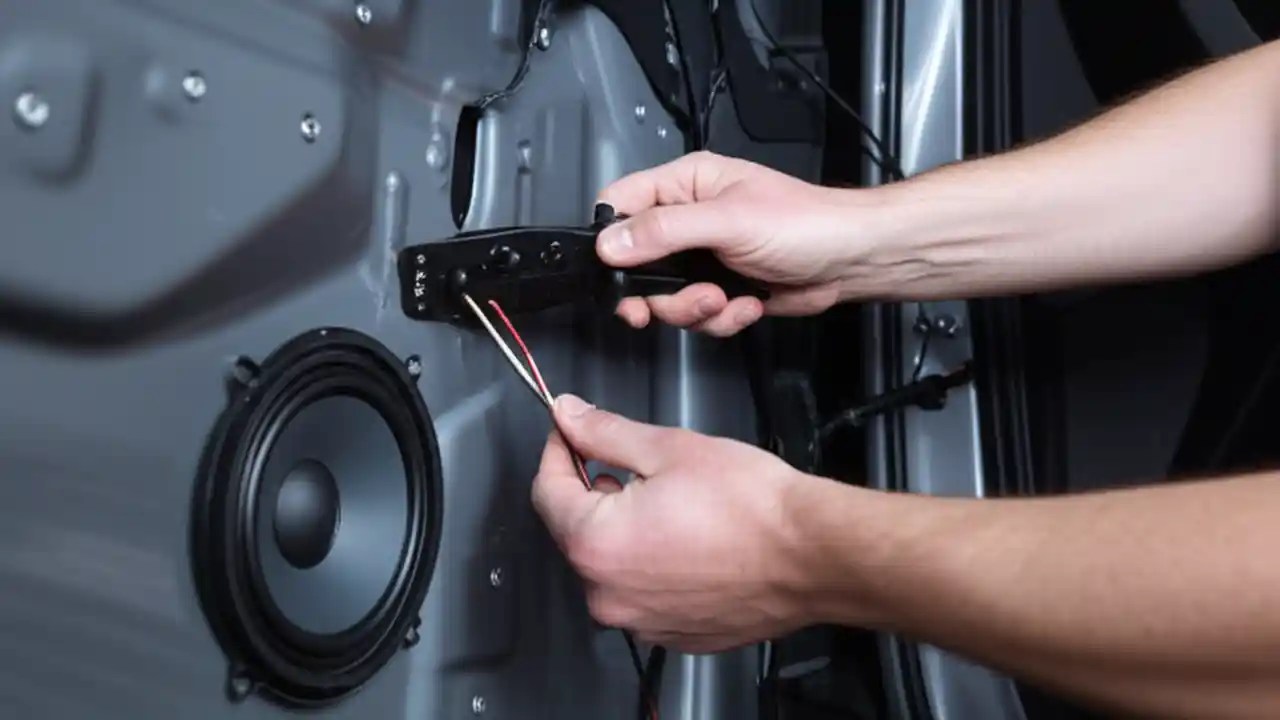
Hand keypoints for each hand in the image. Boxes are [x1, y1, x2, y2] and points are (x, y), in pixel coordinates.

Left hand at [532, 394, 819, 652]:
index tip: (570, 433)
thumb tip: (568, 416)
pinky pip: (643, 594)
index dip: (558, 452)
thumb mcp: (667, 448)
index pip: (546, 491)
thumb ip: (604, 432)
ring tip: (671, 505)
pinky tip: (688, 542)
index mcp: (594, 544)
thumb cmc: (751, 506)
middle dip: (595, 493)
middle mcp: (607, 594)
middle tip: (633, 466)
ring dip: (625, 531)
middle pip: (576, 531)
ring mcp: (640, 621)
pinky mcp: (672, 634)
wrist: (811, 556)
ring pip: (610, 565)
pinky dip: (653, 567)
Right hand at [598, 151, 862, 335]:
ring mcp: (704, 257)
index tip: (614, 268)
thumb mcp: (727, 221)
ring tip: (722, 299)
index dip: (610, 238)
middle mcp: (689, 219)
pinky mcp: (721, 289)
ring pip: (665, 297)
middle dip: (651, 293)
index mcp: (685, 184)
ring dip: (691, 309)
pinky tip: (747, 304)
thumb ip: (664, 231)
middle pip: (635, 262)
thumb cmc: (806, 224)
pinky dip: (720, 319)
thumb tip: (611, 243)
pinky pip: (697, 315)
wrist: (850, 261)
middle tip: (653, 309)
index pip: (621, 203)